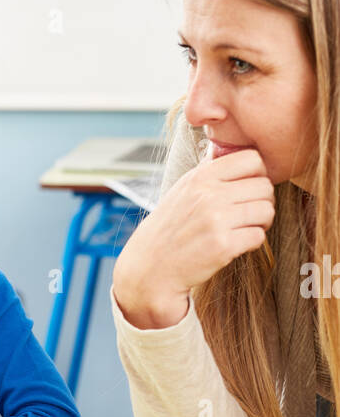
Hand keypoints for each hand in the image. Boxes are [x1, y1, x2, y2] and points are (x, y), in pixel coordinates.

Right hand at [112, 147, 273, 327]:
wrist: (150, 267)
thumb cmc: (169, 228)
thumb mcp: (182, 190)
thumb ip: (206, 171)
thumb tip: (221, 148)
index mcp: (200, 177)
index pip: (252, 159)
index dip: (258, 174)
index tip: (250, 188)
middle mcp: (209, 195)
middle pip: (264, 186)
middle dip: (263, 201)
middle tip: (252, 213)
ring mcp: (216, 220)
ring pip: (266, 210)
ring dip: (262, 222)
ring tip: (247, 227)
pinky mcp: (223, 246)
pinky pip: (258, 236)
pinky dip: (252, 241)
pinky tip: (238, 244)